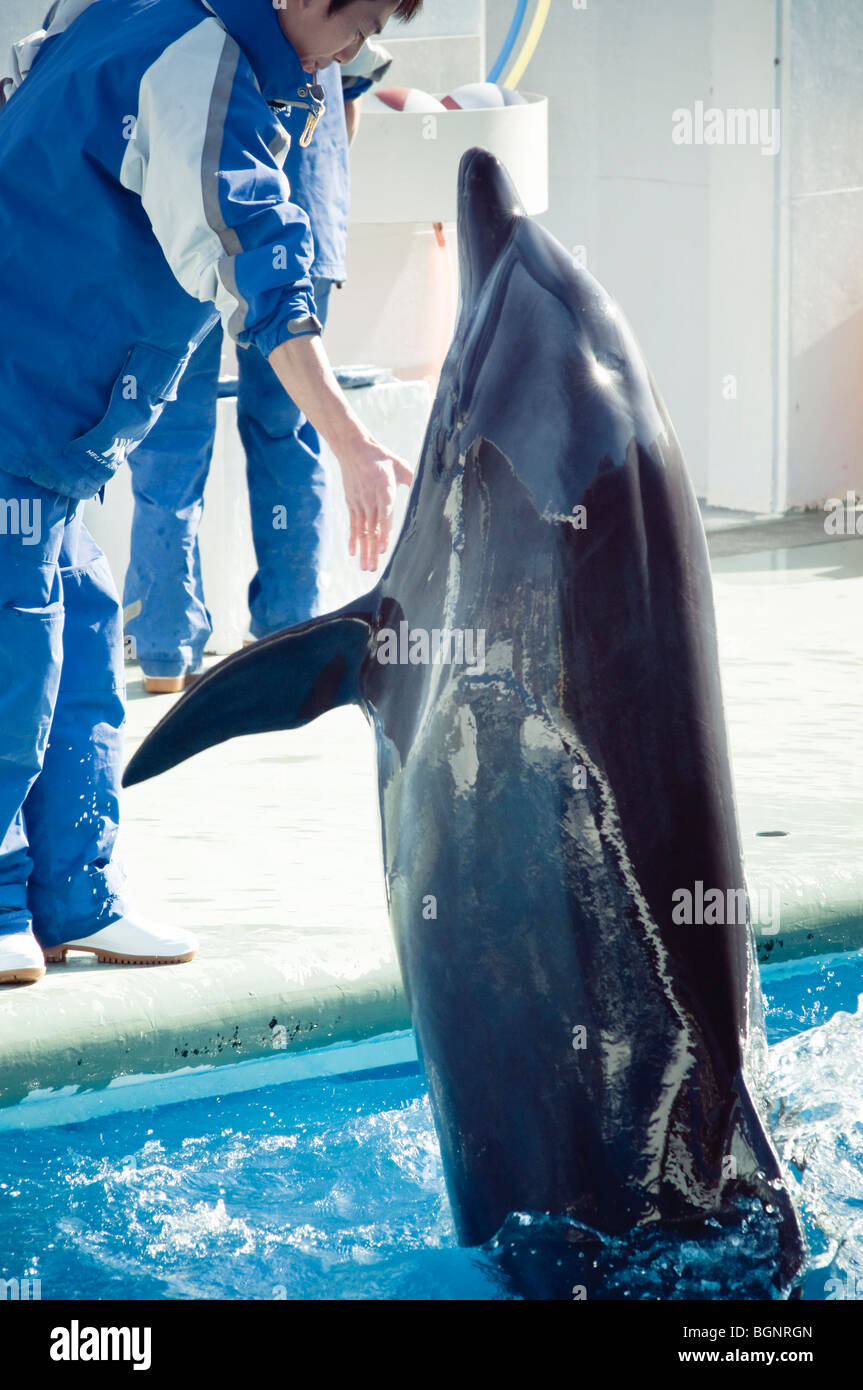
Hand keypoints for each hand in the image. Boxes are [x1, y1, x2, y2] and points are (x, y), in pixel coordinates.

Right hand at [337, 436, 412, 571]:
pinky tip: (353, 553)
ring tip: (366, 567)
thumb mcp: (400, 466)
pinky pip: (353, 525)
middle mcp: (370, 500)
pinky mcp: (352, 504)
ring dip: (364, 550)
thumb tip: (431, 486)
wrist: (354, 449)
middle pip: (372, 530)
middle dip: (373, 551)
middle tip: (373, 568)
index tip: (383, 549)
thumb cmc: (381, 458)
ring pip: (362, 531)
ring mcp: (360, 503)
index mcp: (384, 492)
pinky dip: (353, 539)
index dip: (383, 534)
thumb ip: (413, 479)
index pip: (385, 517)